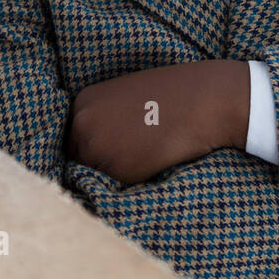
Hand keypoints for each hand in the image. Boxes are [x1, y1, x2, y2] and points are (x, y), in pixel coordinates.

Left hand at [66, 59, 248, 185]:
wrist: (204, 100)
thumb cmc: (173, 93)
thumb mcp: (127, 95)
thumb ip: (105, 115)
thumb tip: (100, 141)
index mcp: (83, 102)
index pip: (74, 137)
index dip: (95, 146)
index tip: (115, 147)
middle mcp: (82, 125)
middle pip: (78, 157)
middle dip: (100, 161)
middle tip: (133, 152)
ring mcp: (97, 149)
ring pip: (96, 174)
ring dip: (114, 173)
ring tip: (146, 153)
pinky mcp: (118, 171)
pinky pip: (117, 185)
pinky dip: (132, 180)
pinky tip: (153, 160)